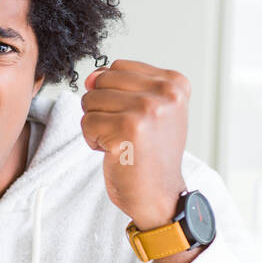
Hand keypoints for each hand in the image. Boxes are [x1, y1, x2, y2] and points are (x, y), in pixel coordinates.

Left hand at [81, 60, 190, 230]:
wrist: (159, 196)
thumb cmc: (151, 155)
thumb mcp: (150, 111)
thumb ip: (123, 86)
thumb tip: (90, 77)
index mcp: (174, 83)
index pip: (118, 67)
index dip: (113, 95)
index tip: (135, 119)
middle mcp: (165, 93)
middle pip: (101, 82)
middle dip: (102, 109)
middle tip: (125, 133)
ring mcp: (148, 109)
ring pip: (90, 101)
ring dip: (97, 126)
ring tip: (121, 143)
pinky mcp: (128, 129)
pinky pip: (87, 123)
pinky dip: (93, 141)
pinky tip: (115, 153)